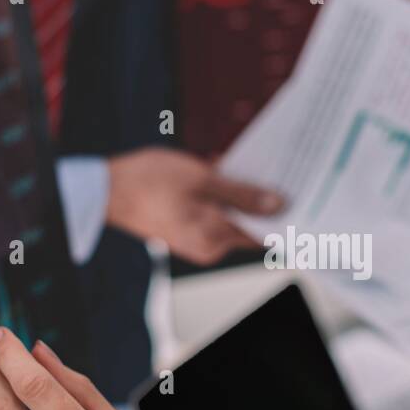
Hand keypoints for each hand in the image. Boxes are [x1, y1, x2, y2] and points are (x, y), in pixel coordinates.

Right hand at [105, 147, 283, 264]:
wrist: (103, 189)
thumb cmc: (146, 182)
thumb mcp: (202, 180)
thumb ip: (242, 194)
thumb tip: (277, 205)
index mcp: (214, 239)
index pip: (262, 234)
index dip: (285, 217)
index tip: (306, 200)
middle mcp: (208, 246)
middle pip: (248, 223)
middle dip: (264, 198)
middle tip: (286, 172)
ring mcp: (195, 238)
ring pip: (231, 214)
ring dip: (240, 192)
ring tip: (253, 163)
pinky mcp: (184, 227)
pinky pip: (213, 211)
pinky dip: (220, 193)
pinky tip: (223, 168)